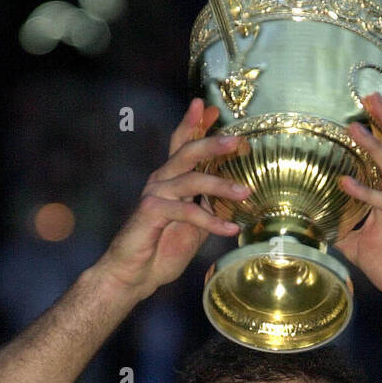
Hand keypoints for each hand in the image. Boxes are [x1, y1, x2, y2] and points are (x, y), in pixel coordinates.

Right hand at [99, 98, 250, 299]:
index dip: (193, 124)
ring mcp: (154, 194)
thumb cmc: (161, 250)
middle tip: (238, 140)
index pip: (181, 145)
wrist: (134, 275)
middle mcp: (160, 180)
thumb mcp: (193, 226)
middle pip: (188, 152)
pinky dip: (211, 222)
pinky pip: (188, 212)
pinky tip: (230, 229)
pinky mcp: (151, 211)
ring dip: (222, 185)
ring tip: (247, 192)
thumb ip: (208, 205)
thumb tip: (235, 194)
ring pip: (191, 180)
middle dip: (213, 143)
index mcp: (170, 180)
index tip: (208, 107)